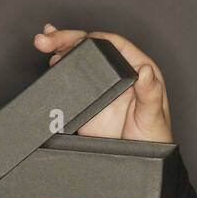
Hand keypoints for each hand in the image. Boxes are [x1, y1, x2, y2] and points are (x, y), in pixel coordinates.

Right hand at [33, 23, 172, 141]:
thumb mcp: (153, 116)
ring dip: (60, 46)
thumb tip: (146, 71)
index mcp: (137, 70)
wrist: (139, 160)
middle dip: (69, 38)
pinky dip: (58, 66)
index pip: (115, 44)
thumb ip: (150, 94)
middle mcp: (118, 72)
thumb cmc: (153, 137)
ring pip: (79, 58)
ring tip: (43, 42)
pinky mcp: (86, 98)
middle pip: (92, 47)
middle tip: (49, 37)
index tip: (80, 39)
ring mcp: (101, 84)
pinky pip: (70, 78)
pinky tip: (48, 56)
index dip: (95, 38)